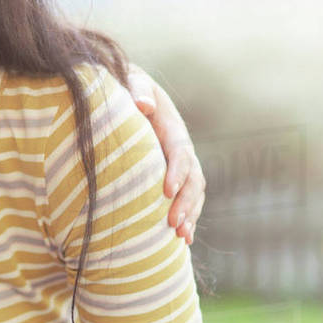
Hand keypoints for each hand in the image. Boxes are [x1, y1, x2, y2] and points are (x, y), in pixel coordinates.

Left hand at [126, 64, 204, 244]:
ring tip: (181, 237)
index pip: (180, 153)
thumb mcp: (132, 81)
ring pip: (195, 193)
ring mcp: (180, 165)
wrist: (132, 92)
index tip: (166, 191)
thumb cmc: (128, 87)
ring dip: (191, 215)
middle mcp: (181, 148)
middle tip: (173, 223)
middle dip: (186, 202)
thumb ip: (138, 90)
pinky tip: (182, 241)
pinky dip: (188, 218)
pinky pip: (187, 200)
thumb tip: (141, 105)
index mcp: (172, 128)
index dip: (177, 172)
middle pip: (194, 179)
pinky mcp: (174, 176)